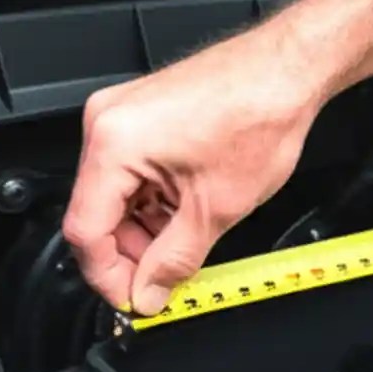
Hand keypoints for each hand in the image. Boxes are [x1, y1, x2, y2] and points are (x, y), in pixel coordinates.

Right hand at [62, 33, 324, 314]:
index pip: (85, 232)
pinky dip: (154, 205)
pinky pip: (130, 176)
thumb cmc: (259, 114)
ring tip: (187, 243)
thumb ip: (175, 261)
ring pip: (115, 199)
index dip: (108, 277)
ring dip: (146, 232)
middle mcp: (106, 125)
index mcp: (114, 144)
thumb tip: (150, 293)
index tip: (135, 301)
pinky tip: (185, 215)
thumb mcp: (216, 208)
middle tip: (165, 281)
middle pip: (97, 216)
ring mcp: (120, 118)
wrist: (287, 70)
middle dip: (131, 255)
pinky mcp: (139, 118)